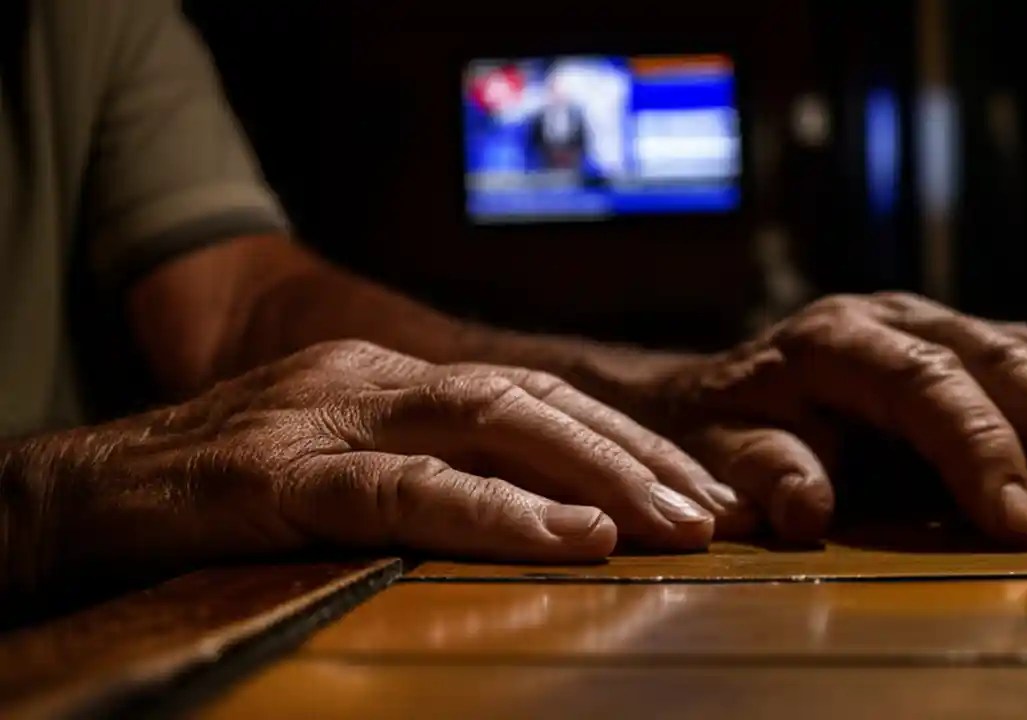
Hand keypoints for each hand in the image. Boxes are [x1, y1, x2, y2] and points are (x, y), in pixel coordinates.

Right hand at [2, 341, 748, 593]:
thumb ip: (432, 471)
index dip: (627, 440)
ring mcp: (329, 417)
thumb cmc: (228, 487)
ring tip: (672, 524)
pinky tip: (569, 537)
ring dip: (592, 474)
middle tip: (716, 510)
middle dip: (634, 456)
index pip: (537, 394)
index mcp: (399, 379)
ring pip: (486, 425)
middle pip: (533, 399)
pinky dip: (497, 510)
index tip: (703, 488)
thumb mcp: (347, 462)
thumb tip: (545, 512)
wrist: (87, 488)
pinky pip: (405, 490)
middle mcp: (377, 380)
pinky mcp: (281, 473)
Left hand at [631, 293, 1026, 546]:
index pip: (926, 386)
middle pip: (1008, 364)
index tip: (1023, 527)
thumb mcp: (716, 455)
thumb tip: (805, 508)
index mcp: (837, 341)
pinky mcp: (974, 343)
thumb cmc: (711, 431)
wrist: (705, 389)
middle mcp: (903, 319)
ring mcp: (945, 324)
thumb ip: (760, 473)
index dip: (981, 450)